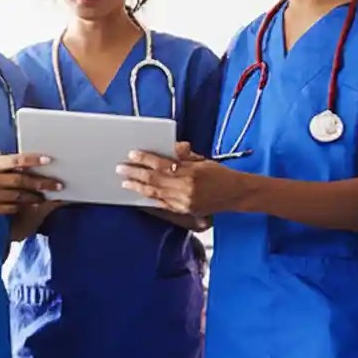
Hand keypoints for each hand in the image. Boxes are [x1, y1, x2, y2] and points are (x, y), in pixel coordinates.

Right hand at [0, 153, 60, 216]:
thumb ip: (1, 164)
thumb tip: (25, 163)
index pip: (16, 160)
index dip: (33, 159)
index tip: (48, 160)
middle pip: (22, 180)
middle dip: (42, 182)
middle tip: (56, 184)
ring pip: (19, 196)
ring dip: (35, 196)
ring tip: (46, 196)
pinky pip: (11, 207)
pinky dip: (22, 206)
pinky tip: (30, 204)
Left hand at [117, 142, 245, 215]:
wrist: (235, 194)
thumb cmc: (220, 175)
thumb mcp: (203, 160)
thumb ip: (186, 155)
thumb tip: (173, 146)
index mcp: (191, 173)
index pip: (162, 164)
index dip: (145, 159)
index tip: (132, 154)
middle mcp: (186, 189)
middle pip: (155, 180)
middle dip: (136, 173)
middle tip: (121, 168)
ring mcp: (184, 202)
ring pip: (155, 193)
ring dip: (138, 187)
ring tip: (125, 183)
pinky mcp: (184, 210)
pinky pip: (162, 205)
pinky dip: (150, 199)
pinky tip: (140, 195)